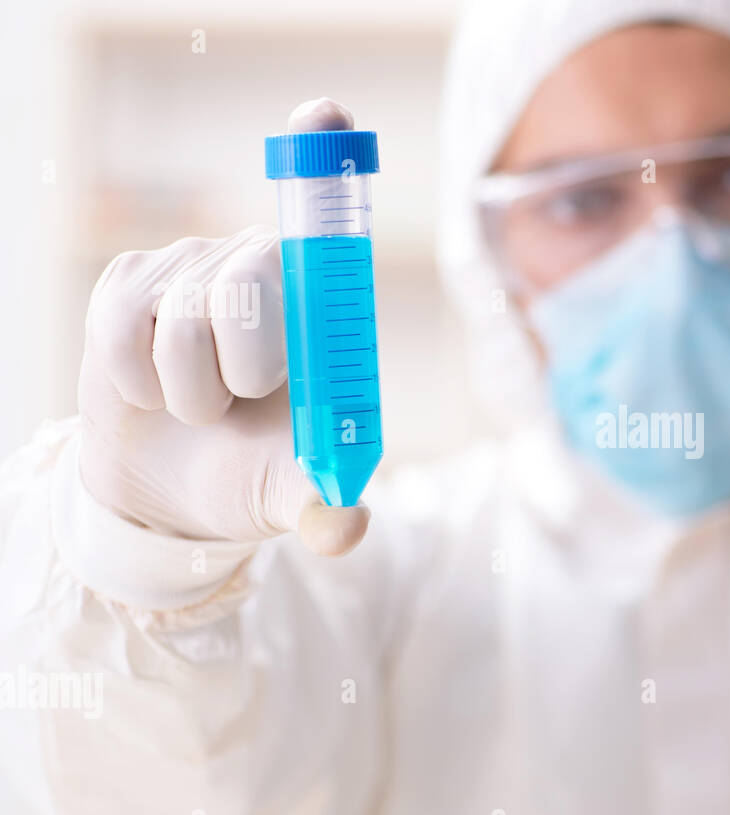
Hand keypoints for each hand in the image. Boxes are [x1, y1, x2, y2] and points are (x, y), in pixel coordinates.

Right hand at [76, 98, 369, 555]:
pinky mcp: (127, 285)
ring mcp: (190, 270)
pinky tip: (150, 390)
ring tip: (199, 405)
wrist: (170, 496)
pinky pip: (123, 325)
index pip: (322, 224)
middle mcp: (260, 272)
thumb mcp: (293, 497)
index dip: (321, 160)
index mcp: (317, 309)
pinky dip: (138, 379)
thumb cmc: (249, 477)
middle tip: (237, 400)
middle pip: (252, 277)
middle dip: (242, 364)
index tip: (325, 111)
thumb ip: (326, 510)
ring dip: (188, 389)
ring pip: (184, 316)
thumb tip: (343, 525)